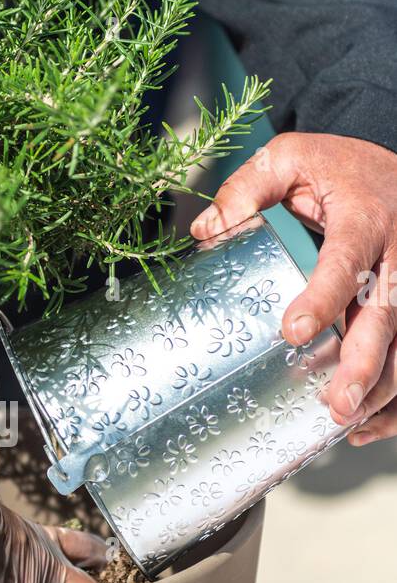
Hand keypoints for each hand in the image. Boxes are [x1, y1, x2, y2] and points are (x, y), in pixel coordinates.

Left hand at [190, 133, 396, 442]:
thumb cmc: (337, 167)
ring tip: (347, 423)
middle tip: (336, 404)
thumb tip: (205, 230)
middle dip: (363, 365)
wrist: (390, 164)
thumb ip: (247, 188)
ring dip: (381, 388)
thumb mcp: (290, 157)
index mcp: (364, 217)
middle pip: (387, 315)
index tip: (293, 331)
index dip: (323, 299)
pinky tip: (367, 426)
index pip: (345, 263)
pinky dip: (394, 395)